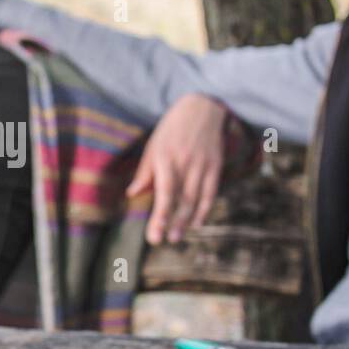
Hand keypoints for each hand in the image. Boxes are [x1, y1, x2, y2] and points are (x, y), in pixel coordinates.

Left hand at [127, 94, 228, 244]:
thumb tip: (132, 194)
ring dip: (186, 220)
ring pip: (196, 199)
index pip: (164, 193)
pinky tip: (196, 222)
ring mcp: (202, 165)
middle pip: (180, 199)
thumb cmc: (172, 128)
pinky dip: (204, 209)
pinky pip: (211, 193)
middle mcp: (185, 163)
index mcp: (165, 158)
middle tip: (163, 241)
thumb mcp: (153, 145)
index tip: (154, 235)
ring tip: (177, 237)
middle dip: (171, 222)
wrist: (202, 107)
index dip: (160, 216)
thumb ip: (145, 172)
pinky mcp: (215, 166)